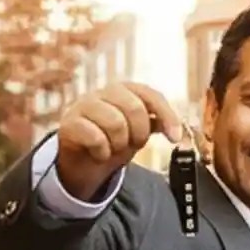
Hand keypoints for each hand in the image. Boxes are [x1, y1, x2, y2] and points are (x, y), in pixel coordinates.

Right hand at [55, 82, 182, 199]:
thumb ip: (157, 123)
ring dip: (119, 144)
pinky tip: (99, 154)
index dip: (167, 116)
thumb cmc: (113, 140)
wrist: (82, 159)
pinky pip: (94, 137)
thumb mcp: (139, 131)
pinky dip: (102, 152)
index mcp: (125, 90)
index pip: (151, 95)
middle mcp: (104, 92)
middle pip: (134, 108)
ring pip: (115, 123)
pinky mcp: (69, 123)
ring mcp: (84, 105)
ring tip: (114, 148)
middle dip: (139, 133)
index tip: (174, 138)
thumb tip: (180, 127)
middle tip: (133, 144)